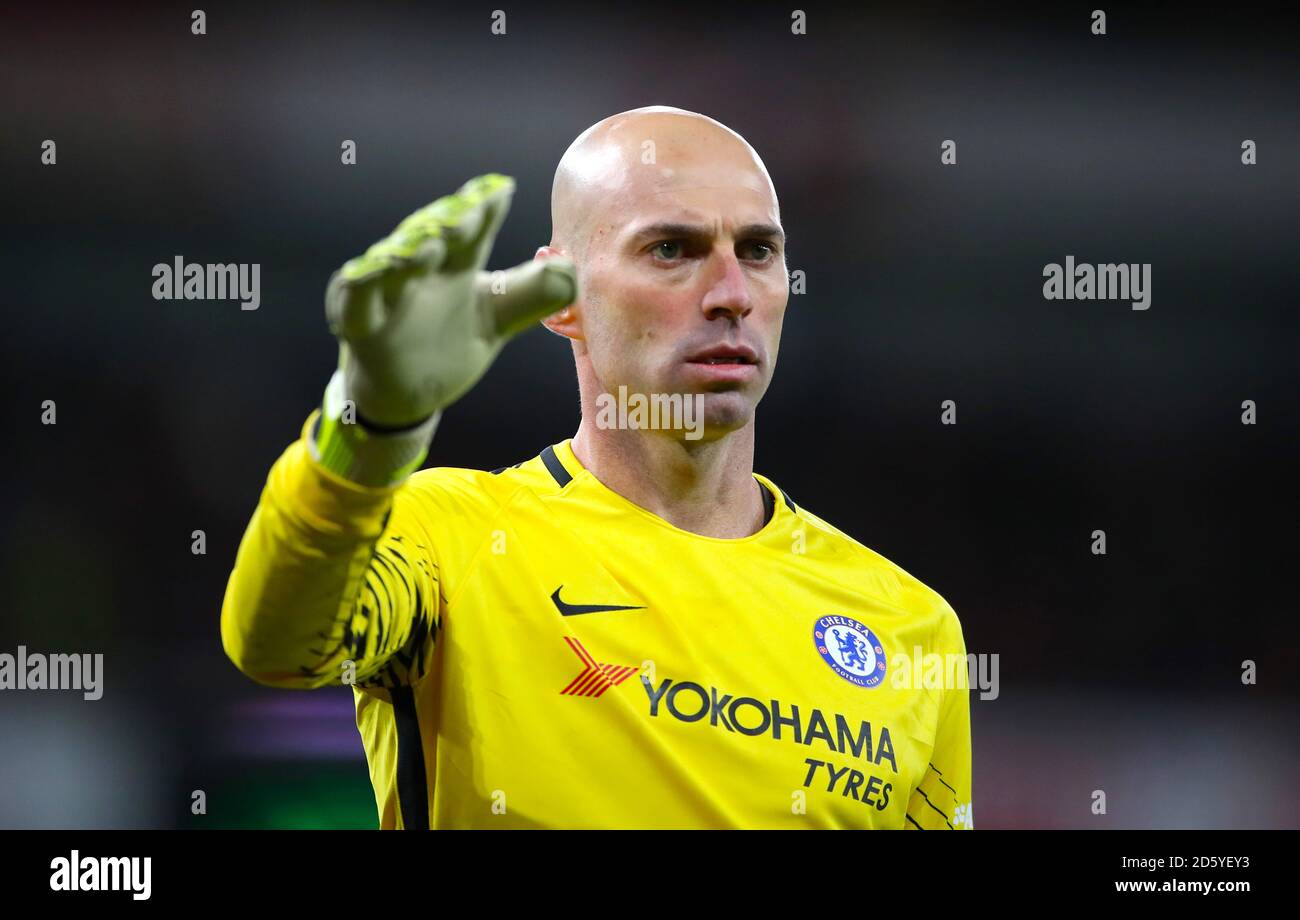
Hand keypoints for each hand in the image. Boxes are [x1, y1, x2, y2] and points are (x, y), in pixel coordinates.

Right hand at [325, 173, 576, 428]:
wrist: (410, 392)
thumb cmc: (450, 341)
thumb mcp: (497, 318)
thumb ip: (531, 294)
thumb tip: (572, 272)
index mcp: (457, 263)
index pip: (474, 229)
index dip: (485, 208)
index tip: (502, 190)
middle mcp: (422, 269)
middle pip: (433, 237)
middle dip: (449, 222)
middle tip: (468, 213)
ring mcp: (388, 294)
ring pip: (392, 264)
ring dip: (407, 251)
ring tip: (425, 244)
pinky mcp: (362, 325)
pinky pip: (355, 303)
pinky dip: (357, 289)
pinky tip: (361, 276)